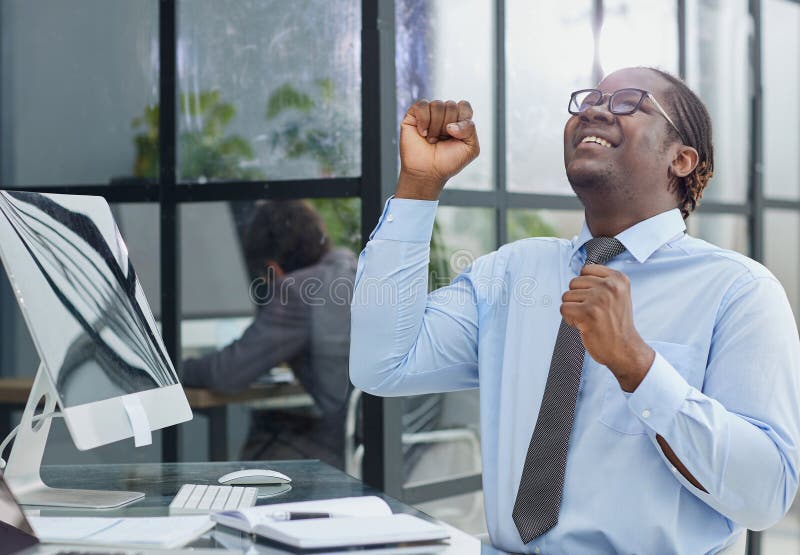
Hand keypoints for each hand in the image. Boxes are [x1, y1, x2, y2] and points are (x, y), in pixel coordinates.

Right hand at [396, 99, 479, 199]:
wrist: (428, 172)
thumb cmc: (448, 162)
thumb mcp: (471, 148)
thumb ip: (470, 129)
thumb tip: (451, 125)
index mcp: (458, 120)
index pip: (464, 106)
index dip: (462, 119)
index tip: (457, 135)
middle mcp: (443, 115)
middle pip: (451, 105)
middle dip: (448, 126)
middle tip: (442, 140)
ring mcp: (428, 114)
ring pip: (437, 104)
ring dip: (436, 127)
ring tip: (432, 140)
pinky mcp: (413, 115)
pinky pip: (422, 106)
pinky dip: (424, 121)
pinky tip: (422, 133)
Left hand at [560, 265, 654, 391]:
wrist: (625, 349)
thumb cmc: (618, 324)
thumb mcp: (618, 295)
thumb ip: (602, 281)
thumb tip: (579, 274)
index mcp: (618, 279)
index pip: (586, 270)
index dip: (584, 286)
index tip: (594, 299)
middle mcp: (610, 286)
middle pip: (574, 282)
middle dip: (578, 298)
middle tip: (592, 312)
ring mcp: (599, 298)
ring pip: (566, 296)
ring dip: (573, 309)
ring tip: (589, 319)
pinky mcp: (588, 312)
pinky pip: (564, 308)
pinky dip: (569, 319)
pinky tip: (583, 325)